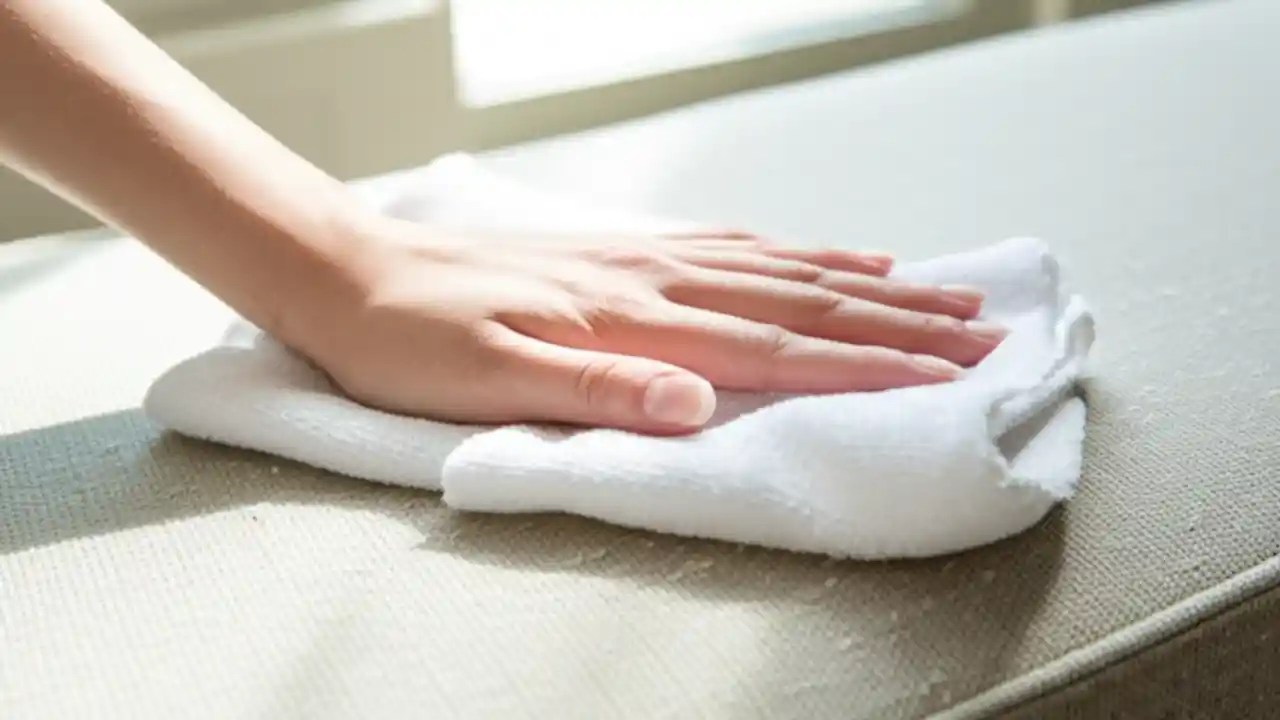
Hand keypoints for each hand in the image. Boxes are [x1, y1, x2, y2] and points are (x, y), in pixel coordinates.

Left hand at [299, 219, 1004, 434]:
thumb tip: (694, 403)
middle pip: (805, 301)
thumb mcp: (487, 382)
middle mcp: (657, 280)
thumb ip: (596, 392)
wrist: (353, 270)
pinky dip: (801, 250)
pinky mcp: (627, 249)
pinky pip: (738, 244)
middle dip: (900, 322)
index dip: (870, 365)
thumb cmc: (412, 339)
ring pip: (785, 267)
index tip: (948, 376)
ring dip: (869, 282)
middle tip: (981, 333)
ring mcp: (647, 257)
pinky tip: (831, 253)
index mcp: (635, 321)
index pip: (778, 348)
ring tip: (937, 292)